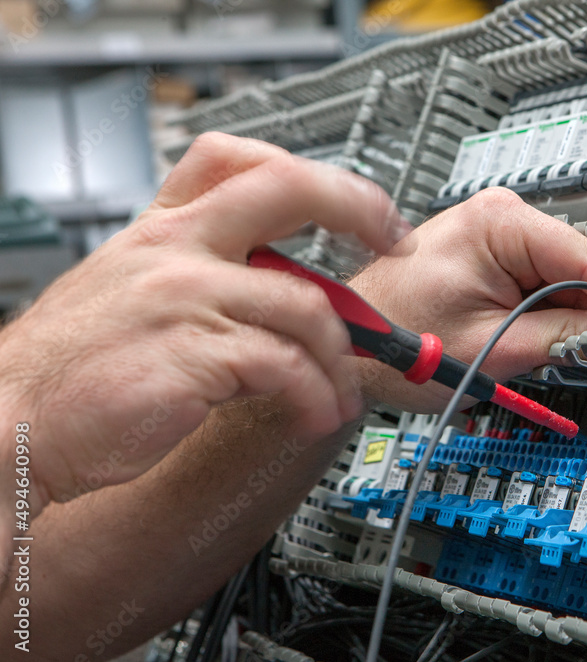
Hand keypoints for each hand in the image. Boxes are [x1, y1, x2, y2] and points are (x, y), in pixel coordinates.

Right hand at [0, 132, 410, 506]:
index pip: (236, 158)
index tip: (354, 205)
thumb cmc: (70, 374)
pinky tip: (314, 415)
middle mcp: (175, 251)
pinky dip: (316, 394)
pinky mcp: (194, 355)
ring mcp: (185, 298)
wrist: (9, 425)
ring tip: (342, 395)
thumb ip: (199, 279)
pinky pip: (287, 365)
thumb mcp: (127, 296)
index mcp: (160, 232)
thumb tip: (284, 293)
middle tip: (396, 243)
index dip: (307, 172)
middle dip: (360, 210)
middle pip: (289, 190)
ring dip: (341, 357)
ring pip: (306, 304)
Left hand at [348, 187, 586, 412]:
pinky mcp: (497, 250)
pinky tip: (546, 337)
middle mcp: (502, 214)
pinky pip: (545, 279)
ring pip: (568, 275)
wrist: (356, 338)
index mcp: (499, 222)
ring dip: (575, 314)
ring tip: (567, 352)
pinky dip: (553, 310)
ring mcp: (499, 230)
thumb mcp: (491, 347)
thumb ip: (563, 338)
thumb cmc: (398, 333)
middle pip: (584, 265)